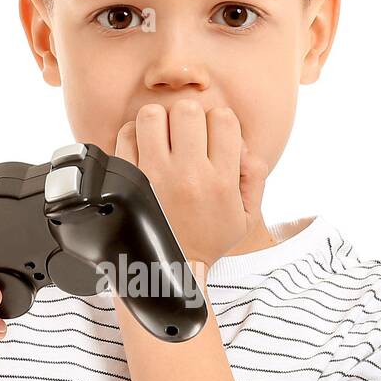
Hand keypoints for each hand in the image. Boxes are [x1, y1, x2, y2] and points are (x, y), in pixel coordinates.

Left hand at [115, 100, 268, 269]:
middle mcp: (189, 174)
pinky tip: (143, 147)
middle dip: (189, 117)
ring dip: (159, 121)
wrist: (169, 270)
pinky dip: (133, 134)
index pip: (224, 119)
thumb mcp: (246, 217)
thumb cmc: (207, 240)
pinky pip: (126, 134)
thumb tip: (244, 147)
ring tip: (162, 138)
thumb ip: (254, 178)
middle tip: (185, 135)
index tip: (212, 137)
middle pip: (188, 110)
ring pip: (153, 115)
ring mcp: (155, 175)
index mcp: (221, 180)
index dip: (219, 121)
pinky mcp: (129, 179)